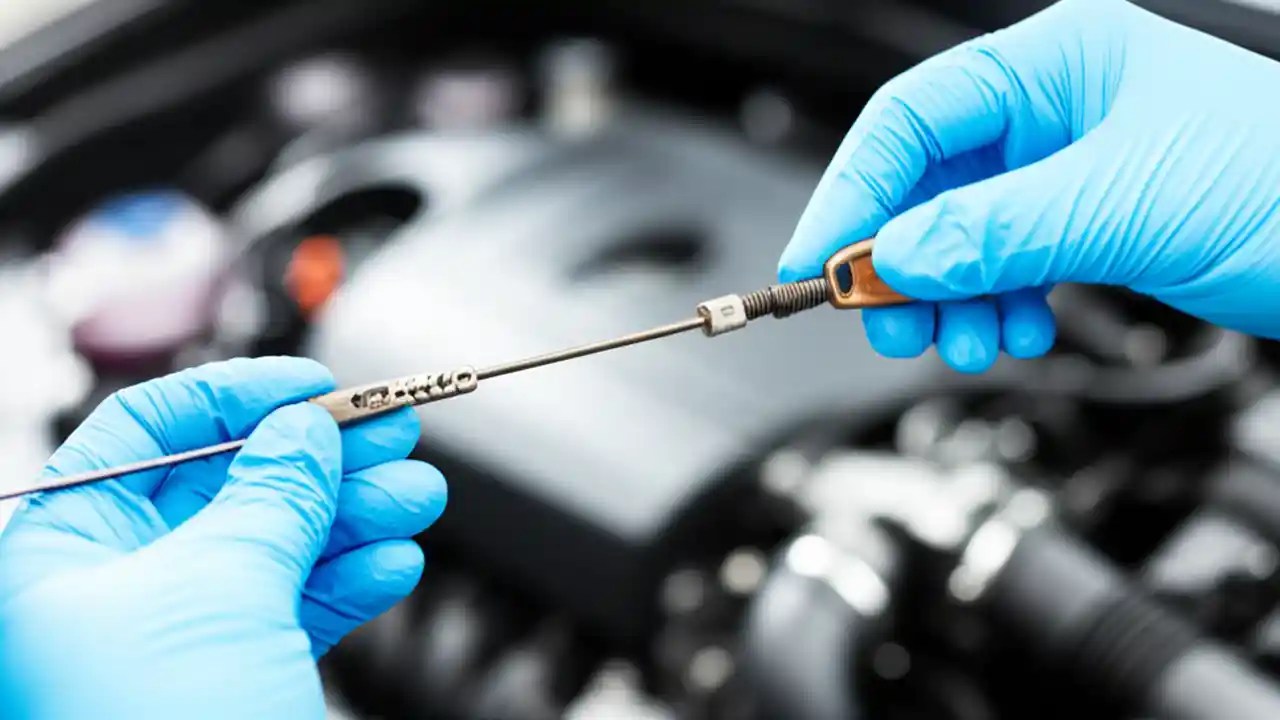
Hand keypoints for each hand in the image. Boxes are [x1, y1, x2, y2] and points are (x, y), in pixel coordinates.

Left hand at [0, 357, 446, 718]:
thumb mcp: (217, 590)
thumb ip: (269, 494)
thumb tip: (304, 429)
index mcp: (60, 556)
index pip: (144, 434)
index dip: (236, 396)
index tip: (315, 385)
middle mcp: (110, 593)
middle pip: (226, 486)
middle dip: (319, 455)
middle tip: (393, 427)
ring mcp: (175, 640)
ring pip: (274, 547)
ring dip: (354, 514)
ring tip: (417, 494)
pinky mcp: (231, 681)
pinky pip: (294, 608)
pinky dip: (350, 579)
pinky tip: (393, 558)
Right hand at [779, 0, 1279, 371]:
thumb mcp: (1121, 198)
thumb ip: (991, 231)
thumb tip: (890, 257)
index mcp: (1056, 63)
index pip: (911, 120)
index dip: (852, 193)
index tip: (818, 264)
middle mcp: (1056, 108)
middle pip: (929, 183)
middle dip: (899, 260)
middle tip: (885, 319)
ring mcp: (1074, 166)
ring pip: (965, 233)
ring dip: (947, 296)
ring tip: (958, 342)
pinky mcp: (1096, 218)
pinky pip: (1011, 262)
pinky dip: (996, 305)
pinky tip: (1010, 331)